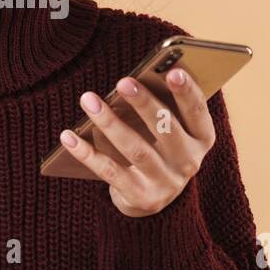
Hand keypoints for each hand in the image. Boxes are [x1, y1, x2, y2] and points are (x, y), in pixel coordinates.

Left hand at [59, 68, 215, 217]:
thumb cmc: (160, 148)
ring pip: (136, 149)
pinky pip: (110, 171)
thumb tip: (137, 78)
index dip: (187, 92)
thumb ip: (164, 107)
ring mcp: (165, 182)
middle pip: (166, 129)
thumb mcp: (172, 130)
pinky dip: (87, 153)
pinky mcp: (140, 197)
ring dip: (110, 123)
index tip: (173, 71)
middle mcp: (189, 162)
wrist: (153, 198)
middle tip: (123, 82)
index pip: (197, 112)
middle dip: (144, 104)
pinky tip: (68, 136)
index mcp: (201, 139)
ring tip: (89, 100)